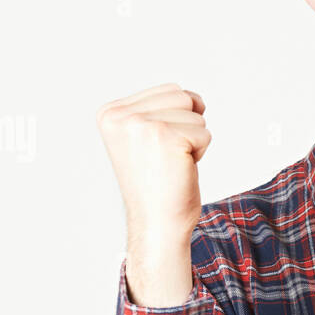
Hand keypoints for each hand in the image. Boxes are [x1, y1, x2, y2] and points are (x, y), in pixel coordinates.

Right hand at [96, 82, 211, 243]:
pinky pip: (204, 134)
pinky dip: (200, 154)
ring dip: (193, 141)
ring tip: (171, 164)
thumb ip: (157, 111)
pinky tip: (179, 170)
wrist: (157, 223)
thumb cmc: (156, 186)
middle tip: (166, 158)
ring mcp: (141, 124)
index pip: (168, 90)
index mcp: (110, 113)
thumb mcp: (144, 138)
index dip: (175, 121)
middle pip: (182, 96)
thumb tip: (194, 98)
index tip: (155, 151)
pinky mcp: (166, 137)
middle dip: (186, 127)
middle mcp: (121, 116)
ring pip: (195, 114)